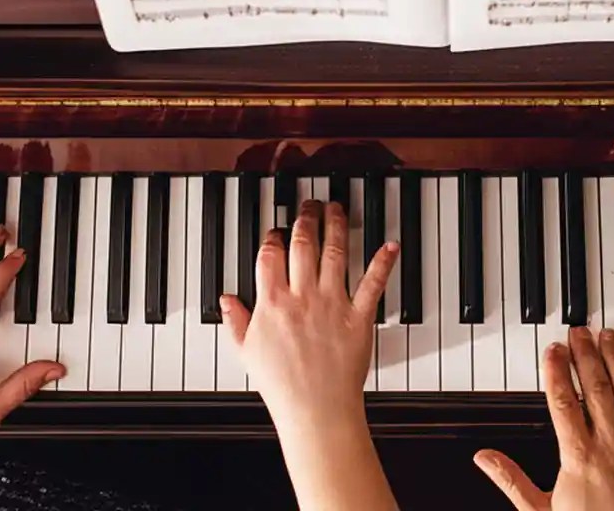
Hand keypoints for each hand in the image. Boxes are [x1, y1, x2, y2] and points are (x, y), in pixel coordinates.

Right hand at [220, 200, 397, 425]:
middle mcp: (303, 296)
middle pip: (303, 244)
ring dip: (336, 226)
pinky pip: (372, 283)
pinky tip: (389, 245)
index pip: (270, 255)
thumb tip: (224, 300)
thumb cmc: (282, 385)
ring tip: (336, 208)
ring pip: (334, 253)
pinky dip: (382, 262)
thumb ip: (235, 321)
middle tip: (309, 206)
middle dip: (305, 218)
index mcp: (272, 303)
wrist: (314, 408)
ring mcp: (332, 303)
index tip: (277, 231)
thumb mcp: (247, 352)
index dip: (273, 238)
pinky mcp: (359, 316)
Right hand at [474, 327, 613, 510]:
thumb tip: (484, 458)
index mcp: (579, 458)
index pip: (564, 403)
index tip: (552, 350)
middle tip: (578, 332)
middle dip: (585, 356)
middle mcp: (612, 448)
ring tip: (609, 338)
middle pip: (597, 389)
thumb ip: (512, 480)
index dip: (556, 372)